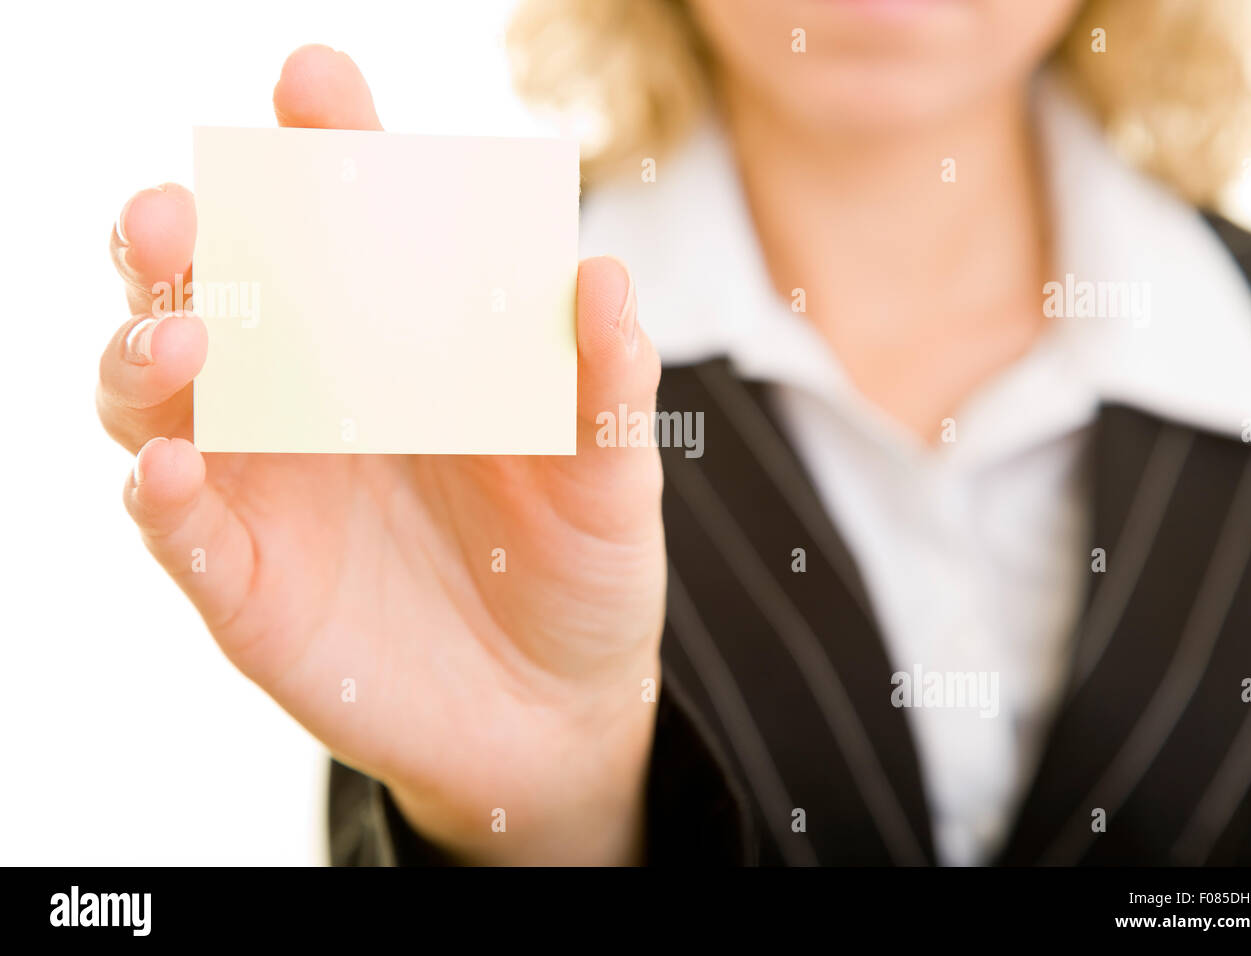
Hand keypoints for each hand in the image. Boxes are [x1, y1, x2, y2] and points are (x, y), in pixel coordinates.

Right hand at [97, 45, 665, 864]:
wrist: (556, 712)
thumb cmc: (581, 569)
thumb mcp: (611, 476)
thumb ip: (606, 385)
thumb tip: (602, 274)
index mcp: (400, 343)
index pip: (343, 221)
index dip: (322, 147)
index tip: (314, 85)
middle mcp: (313, 396)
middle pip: (212, 285)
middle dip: (184, 232)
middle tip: (188, 210)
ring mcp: (266, 485)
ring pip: (156, 390)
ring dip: (149, 348)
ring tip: (188, 334)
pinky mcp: (242, 580)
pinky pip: (175, 524)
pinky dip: (160, 491)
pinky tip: (175, 467)